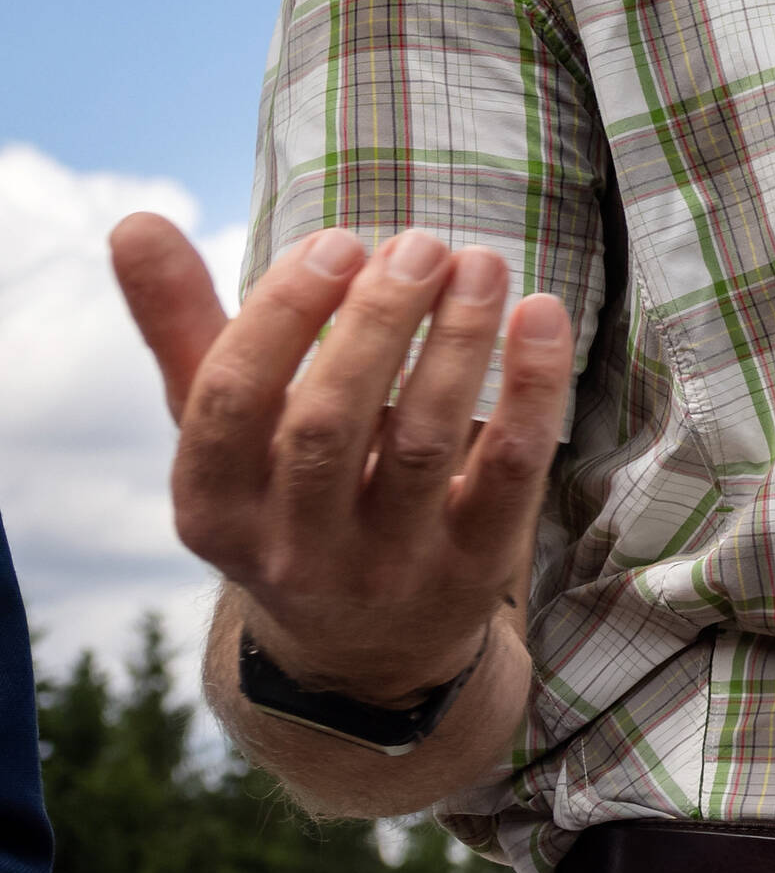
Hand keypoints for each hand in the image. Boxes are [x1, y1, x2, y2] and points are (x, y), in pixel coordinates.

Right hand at [113, 218, 570, 703]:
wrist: (362, 650)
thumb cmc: (283, 497)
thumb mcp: (224, 432)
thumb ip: (184, 328)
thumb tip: (135, 222)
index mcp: (211, 506)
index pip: (229, 403)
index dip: (281, 314)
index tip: (339, 241)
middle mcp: (290, 547)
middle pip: (327, 424)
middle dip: (375, 322)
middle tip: (420, 243)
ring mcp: (385, 566)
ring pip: (423, 444)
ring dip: (457, 342)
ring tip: (479, 263)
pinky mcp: (471, 569)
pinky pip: (509, 472)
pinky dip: (531, 390)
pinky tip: (541, 314)